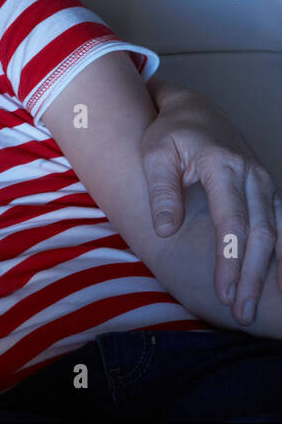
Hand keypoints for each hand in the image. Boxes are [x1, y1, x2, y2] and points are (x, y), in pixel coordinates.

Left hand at [142, 79, 279, 325]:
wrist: (194, 111)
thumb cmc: (169, 134)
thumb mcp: (154, 155)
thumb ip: (161, 191)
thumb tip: (165, 230)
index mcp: (223, 165)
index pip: (232, 221)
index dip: (230, 259)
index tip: (223, 291)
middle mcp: (252, 175)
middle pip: (260, 234)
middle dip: (251, 276)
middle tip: (239, 312)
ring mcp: (265, 183)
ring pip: (275, 233)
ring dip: (268, 272)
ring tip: (250, 308)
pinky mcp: (267, 191)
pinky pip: (281, 227)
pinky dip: (281, 255)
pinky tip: (277, 283)